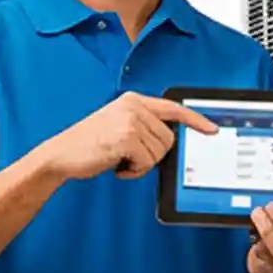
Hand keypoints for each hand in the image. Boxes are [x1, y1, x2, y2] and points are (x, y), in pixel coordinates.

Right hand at [39, 92, 216, 180]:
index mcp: (133, 100)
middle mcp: (133, 106)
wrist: (61, 154)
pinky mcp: (125, 137)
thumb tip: (171, 140)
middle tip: (129, 157)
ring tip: (119, 160)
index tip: (211, 129)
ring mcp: (130, 120)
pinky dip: (134, 171)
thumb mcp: (118, 126)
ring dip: (141, 164)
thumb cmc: (89, 145)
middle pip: (169, 138)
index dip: (195, 119)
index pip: (173, 107)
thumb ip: (143, 126)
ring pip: (159, 152)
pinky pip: (147, 162)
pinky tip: (117, 166)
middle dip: (153, 155)